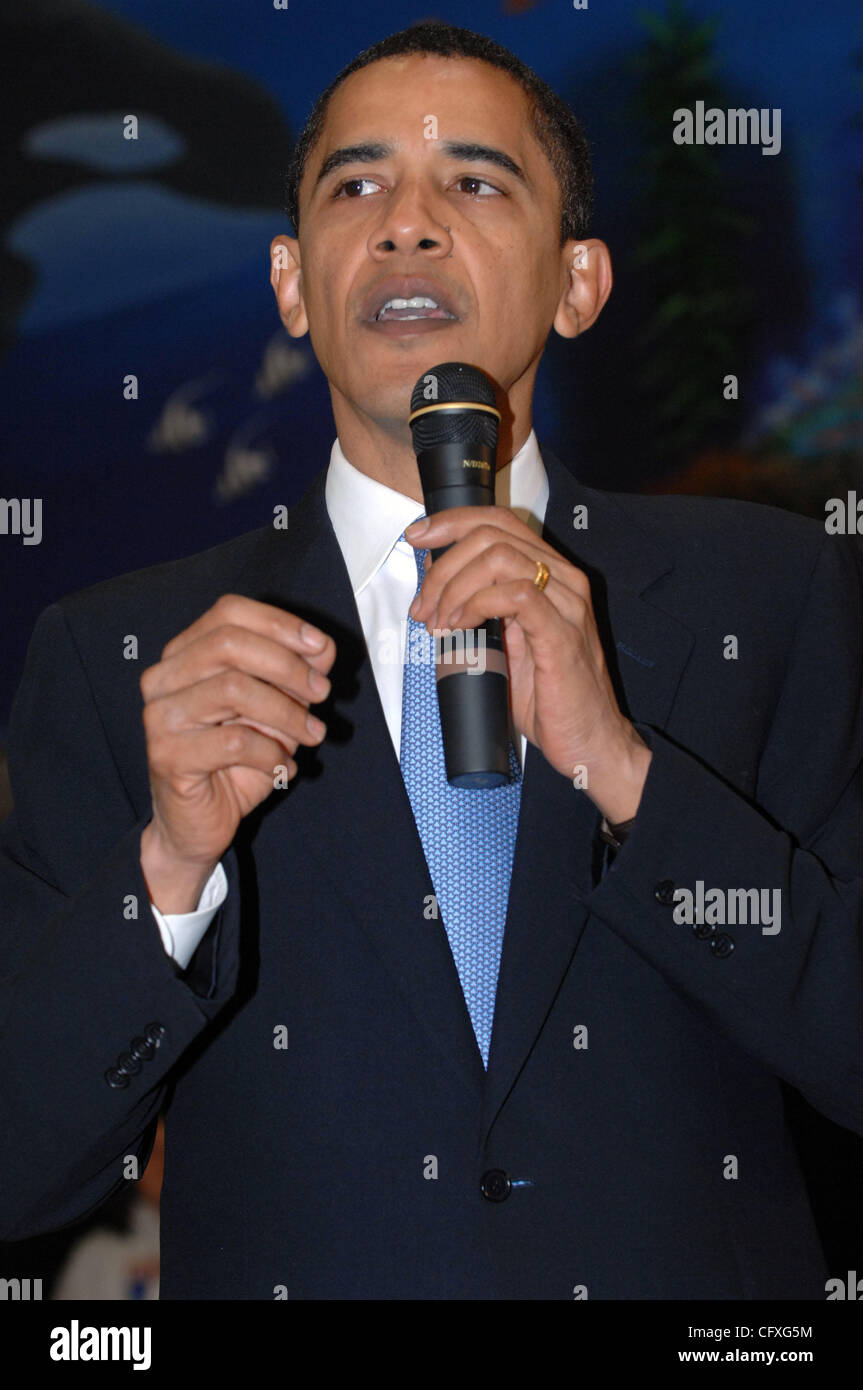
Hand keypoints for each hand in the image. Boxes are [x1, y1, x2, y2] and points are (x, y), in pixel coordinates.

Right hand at [139, 594, 334, 910]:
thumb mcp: (273, 710)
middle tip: (321, 693)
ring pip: (233, 688)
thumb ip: (294, 675)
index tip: (320, 647)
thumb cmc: (233, 762)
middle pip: (230, 643)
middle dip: (287, 665)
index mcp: (184, 654)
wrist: (197, 825)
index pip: (229, 612)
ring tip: (311, 736)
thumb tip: (321, 647)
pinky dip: (271, 753)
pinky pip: (235, 741)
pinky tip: (283, 767)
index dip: (279, 624)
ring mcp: (160, 716)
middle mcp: (163, 678)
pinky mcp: (168, 755)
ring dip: (286, 712)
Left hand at [405, 508, 650, 822]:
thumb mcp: (505, 642)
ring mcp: (566, 604)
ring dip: (455, 587)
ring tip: (439, 623)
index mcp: (550, 575)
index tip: (416, 538)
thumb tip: (436, 583)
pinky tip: (462, 626)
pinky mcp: (562, 633)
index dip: (451, 522)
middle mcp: (563, 579)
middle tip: (423, 608)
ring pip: (499, 557)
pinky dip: (477, 604)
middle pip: (491, 535)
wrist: (589, 741)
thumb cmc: (549, 697)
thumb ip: (480, 608)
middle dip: (442, 567)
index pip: (497, 521)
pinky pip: (516, 594)